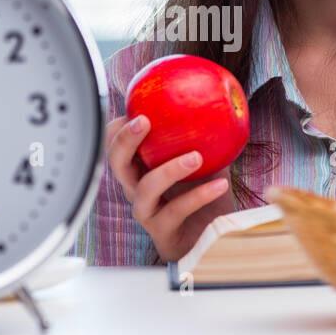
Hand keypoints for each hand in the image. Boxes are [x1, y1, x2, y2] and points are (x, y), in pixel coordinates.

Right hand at [105, 114, 234, 262]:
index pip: (114, 144)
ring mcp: (147, 210)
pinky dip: (199, 195)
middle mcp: (136, 188)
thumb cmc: (204, 193)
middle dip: (125, 140)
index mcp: (140, 167)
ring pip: (146, 187)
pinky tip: (221, 184)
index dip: (118, 127)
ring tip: (196, 157)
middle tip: (144, 121)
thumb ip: (206, 133)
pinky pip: (177, 210)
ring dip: (169, 169)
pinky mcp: (163, 231)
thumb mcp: (207, 157)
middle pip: (116, 162)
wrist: (212, 235)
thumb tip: (218, 98)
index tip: (137, 109)